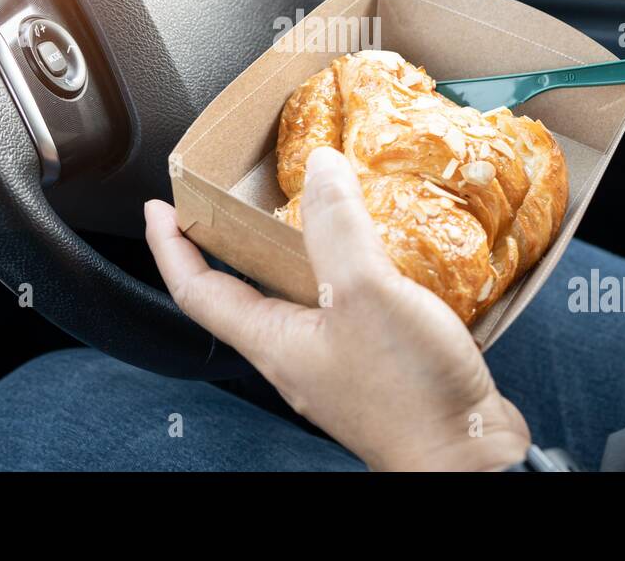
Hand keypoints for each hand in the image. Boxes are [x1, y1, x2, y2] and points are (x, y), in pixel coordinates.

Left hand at [144, 146, 529, 470]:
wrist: (466, 458)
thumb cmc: (407, 392)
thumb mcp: (364, 293)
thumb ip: (337, 226)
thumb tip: (320, 166)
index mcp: (274, 340)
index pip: (197, 291)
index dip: (171, 247)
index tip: (159, 208)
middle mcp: (297, 352)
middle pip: (247, 291)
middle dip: (237, 240)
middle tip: (242, 194)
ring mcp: (337, 360)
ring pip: (302, 295)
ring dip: (302, 250)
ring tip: (318, 207)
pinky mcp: (378, 361)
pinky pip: (351, 305)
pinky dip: (354, 269)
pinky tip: (384, 249)